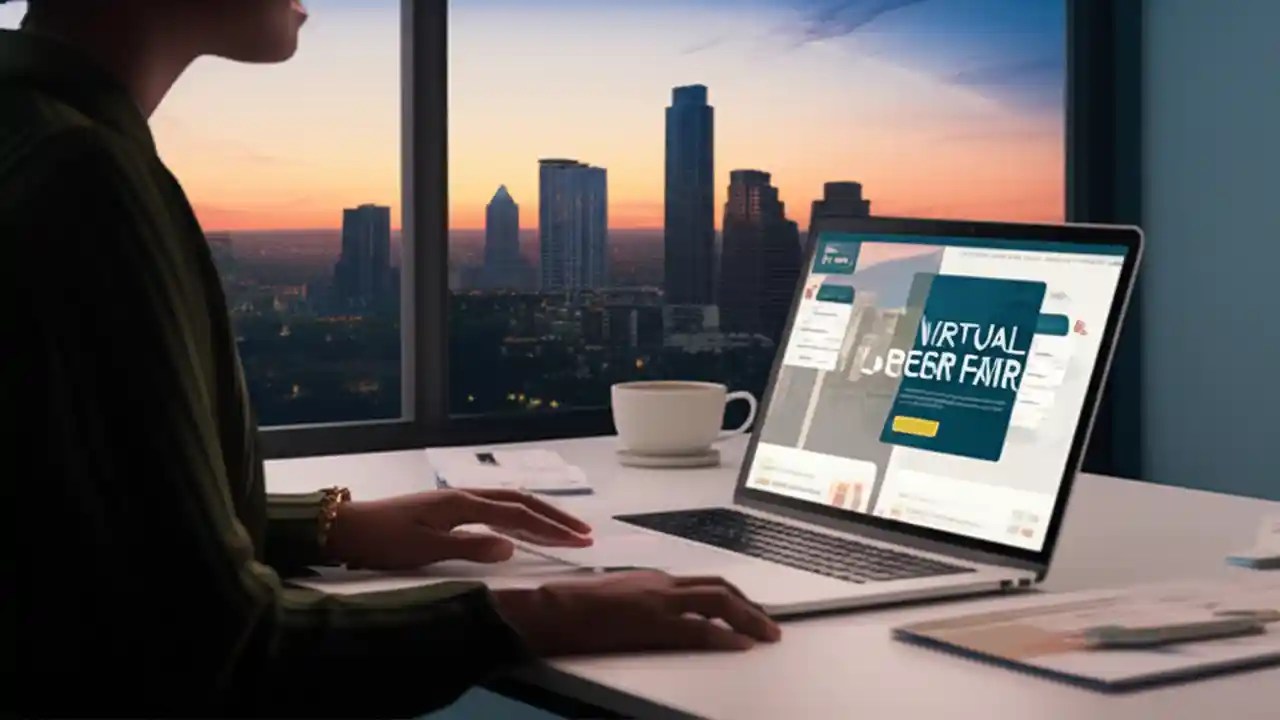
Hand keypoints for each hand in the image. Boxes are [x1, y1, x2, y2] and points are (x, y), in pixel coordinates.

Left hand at [325, 489, 592, 569]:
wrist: (346, 527)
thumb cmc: (382, 540)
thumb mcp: (424, 548)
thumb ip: (468, 547)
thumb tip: (512, 547)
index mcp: (462, 504)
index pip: (518, 514)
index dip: (551, 528)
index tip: (579, 541)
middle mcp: (464, 497)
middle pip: (520, 502)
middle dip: (555, 517)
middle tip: (585, 534)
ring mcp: (455, 502)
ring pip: (509, 504)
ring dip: (539, 517)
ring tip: (565, 531)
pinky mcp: (447, 511)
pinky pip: (494, 511)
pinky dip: (518, 519)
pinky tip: (523, 531)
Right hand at [493, 571, 781, 655]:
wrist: (550, 610)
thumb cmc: (573, 608)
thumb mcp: (617, 598)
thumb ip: (644, 604)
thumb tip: (664, 619)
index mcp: (652, 581)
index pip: (704, 585)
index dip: (734, 598)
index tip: (751, 612)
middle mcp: (661, 586)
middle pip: (718, 589)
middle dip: (749, 606)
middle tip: (770, 626)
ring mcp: (657, 603)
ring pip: (716, 602)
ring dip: (747, 618)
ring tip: (766, 634)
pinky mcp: (650, 625)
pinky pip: (697, 631)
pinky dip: (723, 637)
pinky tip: (740, 645)